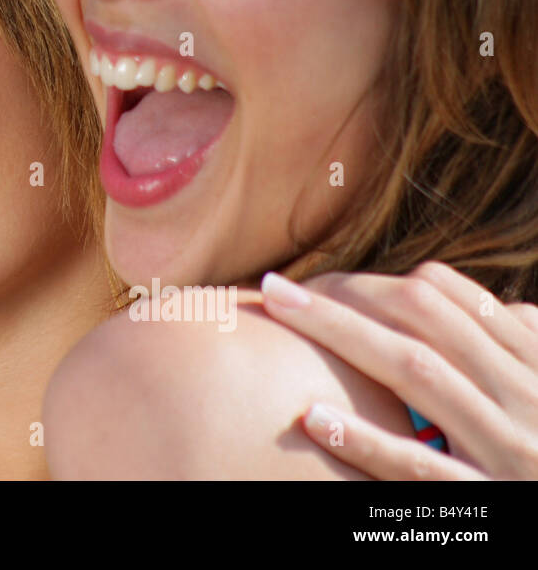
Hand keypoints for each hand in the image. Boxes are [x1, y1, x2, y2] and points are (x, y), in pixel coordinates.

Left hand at [260, 262, 537, 478]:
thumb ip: (529, 354)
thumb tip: (508, 307)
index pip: (454, 299)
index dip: (383, 283)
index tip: (324, 282)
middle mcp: (527, 399)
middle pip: (425, 322)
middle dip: (346, 296)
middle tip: (275, 289)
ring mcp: (510, 451)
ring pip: (418, 373)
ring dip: (341, 336)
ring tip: (278, 317)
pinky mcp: (490, 506)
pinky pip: (421, 468)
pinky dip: (368, 441)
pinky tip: (313, 419)